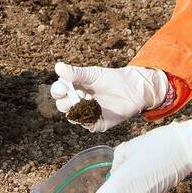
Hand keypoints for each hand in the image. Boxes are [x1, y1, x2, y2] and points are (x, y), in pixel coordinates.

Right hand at [50, 61, 168, 130]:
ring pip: (72, 117)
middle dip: (67, 101)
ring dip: (77, 110)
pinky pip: (86, 125)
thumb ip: (76, 73)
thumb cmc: (112, 79)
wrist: (133, 90)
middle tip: (80, 94)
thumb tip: (58, 67)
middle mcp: (77, 101)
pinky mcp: (96, 123)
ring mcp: (86, 113)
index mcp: (74, 87)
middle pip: (62, 105)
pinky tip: (97, 109)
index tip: (63, 88)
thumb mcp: (93, 74)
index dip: (58, 90)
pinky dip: (88, 118)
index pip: (58, 91)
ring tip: (90, 100)